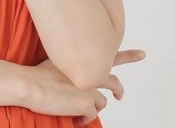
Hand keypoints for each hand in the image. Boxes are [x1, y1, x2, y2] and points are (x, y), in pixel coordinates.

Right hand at [25, 49, 145, 124]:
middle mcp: (92, 71)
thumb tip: (78, 74)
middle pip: (114, 81)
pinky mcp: (87, 103)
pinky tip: (73, 118)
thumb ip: (73, 64)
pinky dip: (83, 119)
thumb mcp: (59, 60)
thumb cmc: (39, 72)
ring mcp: (91, 87)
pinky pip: (91, 115)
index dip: (130, 55)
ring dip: (92, 107)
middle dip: (118, 90)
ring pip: (102, 102)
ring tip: (79, 112)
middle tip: (119, 95)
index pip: (113, 54)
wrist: (31, 83)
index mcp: (85, 59)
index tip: (143, 54)